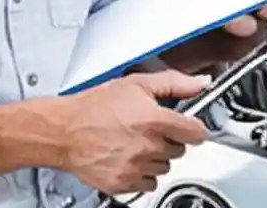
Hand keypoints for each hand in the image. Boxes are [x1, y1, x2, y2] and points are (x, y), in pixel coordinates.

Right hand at [54, 70, 210, 194]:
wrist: (63, 130)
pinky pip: (148, 183)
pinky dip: (143, 173)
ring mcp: (135, 167)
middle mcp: (147, 146)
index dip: (194, 127)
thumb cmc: (95, 107)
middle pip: (180, 150)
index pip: (196, 132)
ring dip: (157, 156)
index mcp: (154, 120)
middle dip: (170, 139)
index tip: (190, 126)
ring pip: (165, 167)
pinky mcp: (123, 183)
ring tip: (137, 142)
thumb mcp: (137, 83)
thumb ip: (175, 83)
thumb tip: (202, 83)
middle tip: (151, 129)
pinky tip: (130, 158)